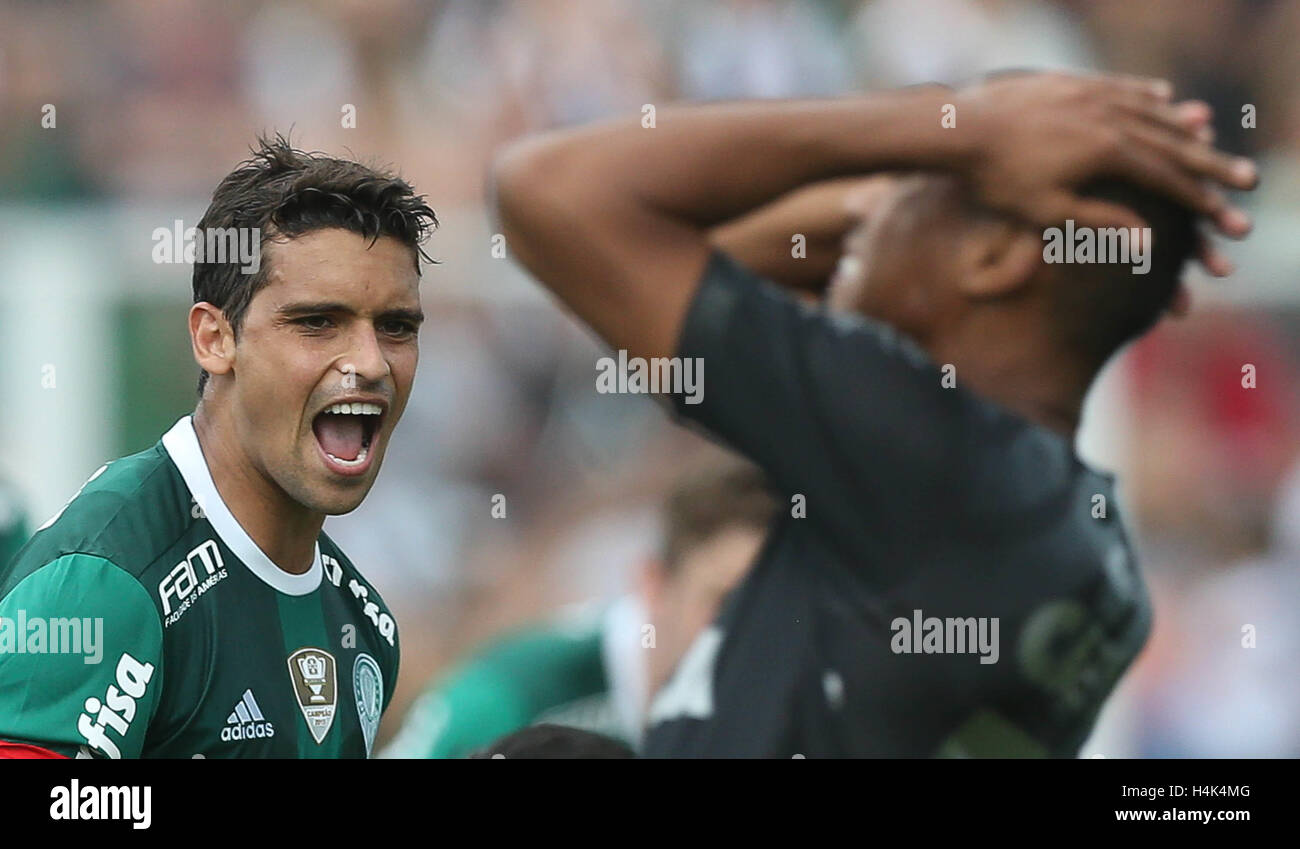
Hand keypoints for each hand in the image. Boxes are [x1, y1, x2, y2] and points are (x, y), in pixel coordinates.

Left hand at [954, 72, 1256, 241]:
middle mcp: (1110, 116)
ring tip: (1210, 136)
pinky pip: (1119, 87)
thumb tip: (1150, 244)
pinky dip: (1145, 94)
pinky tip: (1162, 96)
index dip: (1198, 199)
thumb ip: (1101, 225)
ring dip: (1183, 125)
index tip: (1224, 214)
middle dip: (1209, 163)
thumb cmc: (998, 181)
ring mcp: (1091, 94)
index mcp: (1110, 152)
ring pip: (1150, 110)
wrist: (960, 128)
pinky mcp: (1069, 83)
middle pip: (1172, 142)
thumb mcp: (1048, 213)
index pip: (1167, 178)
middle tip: (1244, 178)